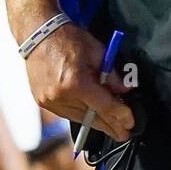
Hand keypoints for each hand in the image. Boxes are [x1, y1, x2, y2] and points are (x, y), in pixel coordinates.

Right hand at [23, 23, 134, 142]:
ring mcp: (50, 101)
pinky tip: (92, 118)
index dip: (120, 116)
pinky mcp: (43, 102)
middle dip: (111, 127)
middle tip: (124, 134)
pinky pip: (68, 114)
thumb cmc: (69, 39)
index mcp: (76, 83)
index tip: (131, 123)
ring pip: (80, 119)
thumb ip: (112, 75)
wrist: (39, 35)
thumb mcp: (97, 52)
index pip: (104, 106)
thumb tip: (124, 91)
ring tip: (111, 128)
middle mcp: (62, 96)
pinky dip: (81, 116)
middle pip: (92, 117)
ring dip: (97, 123)